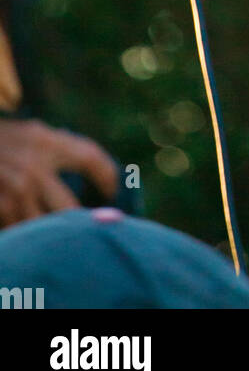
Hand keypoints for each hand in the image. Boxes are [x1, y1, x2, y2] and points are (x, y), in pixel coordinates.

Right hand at [0, 118, 118, 226]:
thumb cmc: (2, 139)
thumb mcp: (31, 134)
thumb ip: (58, 149)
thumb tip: (94, 172)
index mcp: (47, 141)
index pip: (91, 158)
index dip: (108, 177)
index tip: (113, 191)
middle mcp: (34, 165)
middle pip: (70, 209)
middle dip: (81, 225)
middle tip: (91, 230)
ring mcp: (16, 189)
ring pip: (45, 226)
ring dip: (51, 234)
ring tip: (60, 236)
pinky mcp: (1, 204)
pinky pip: (20, 230)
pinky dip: (26, 234)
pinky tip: (30, 233)